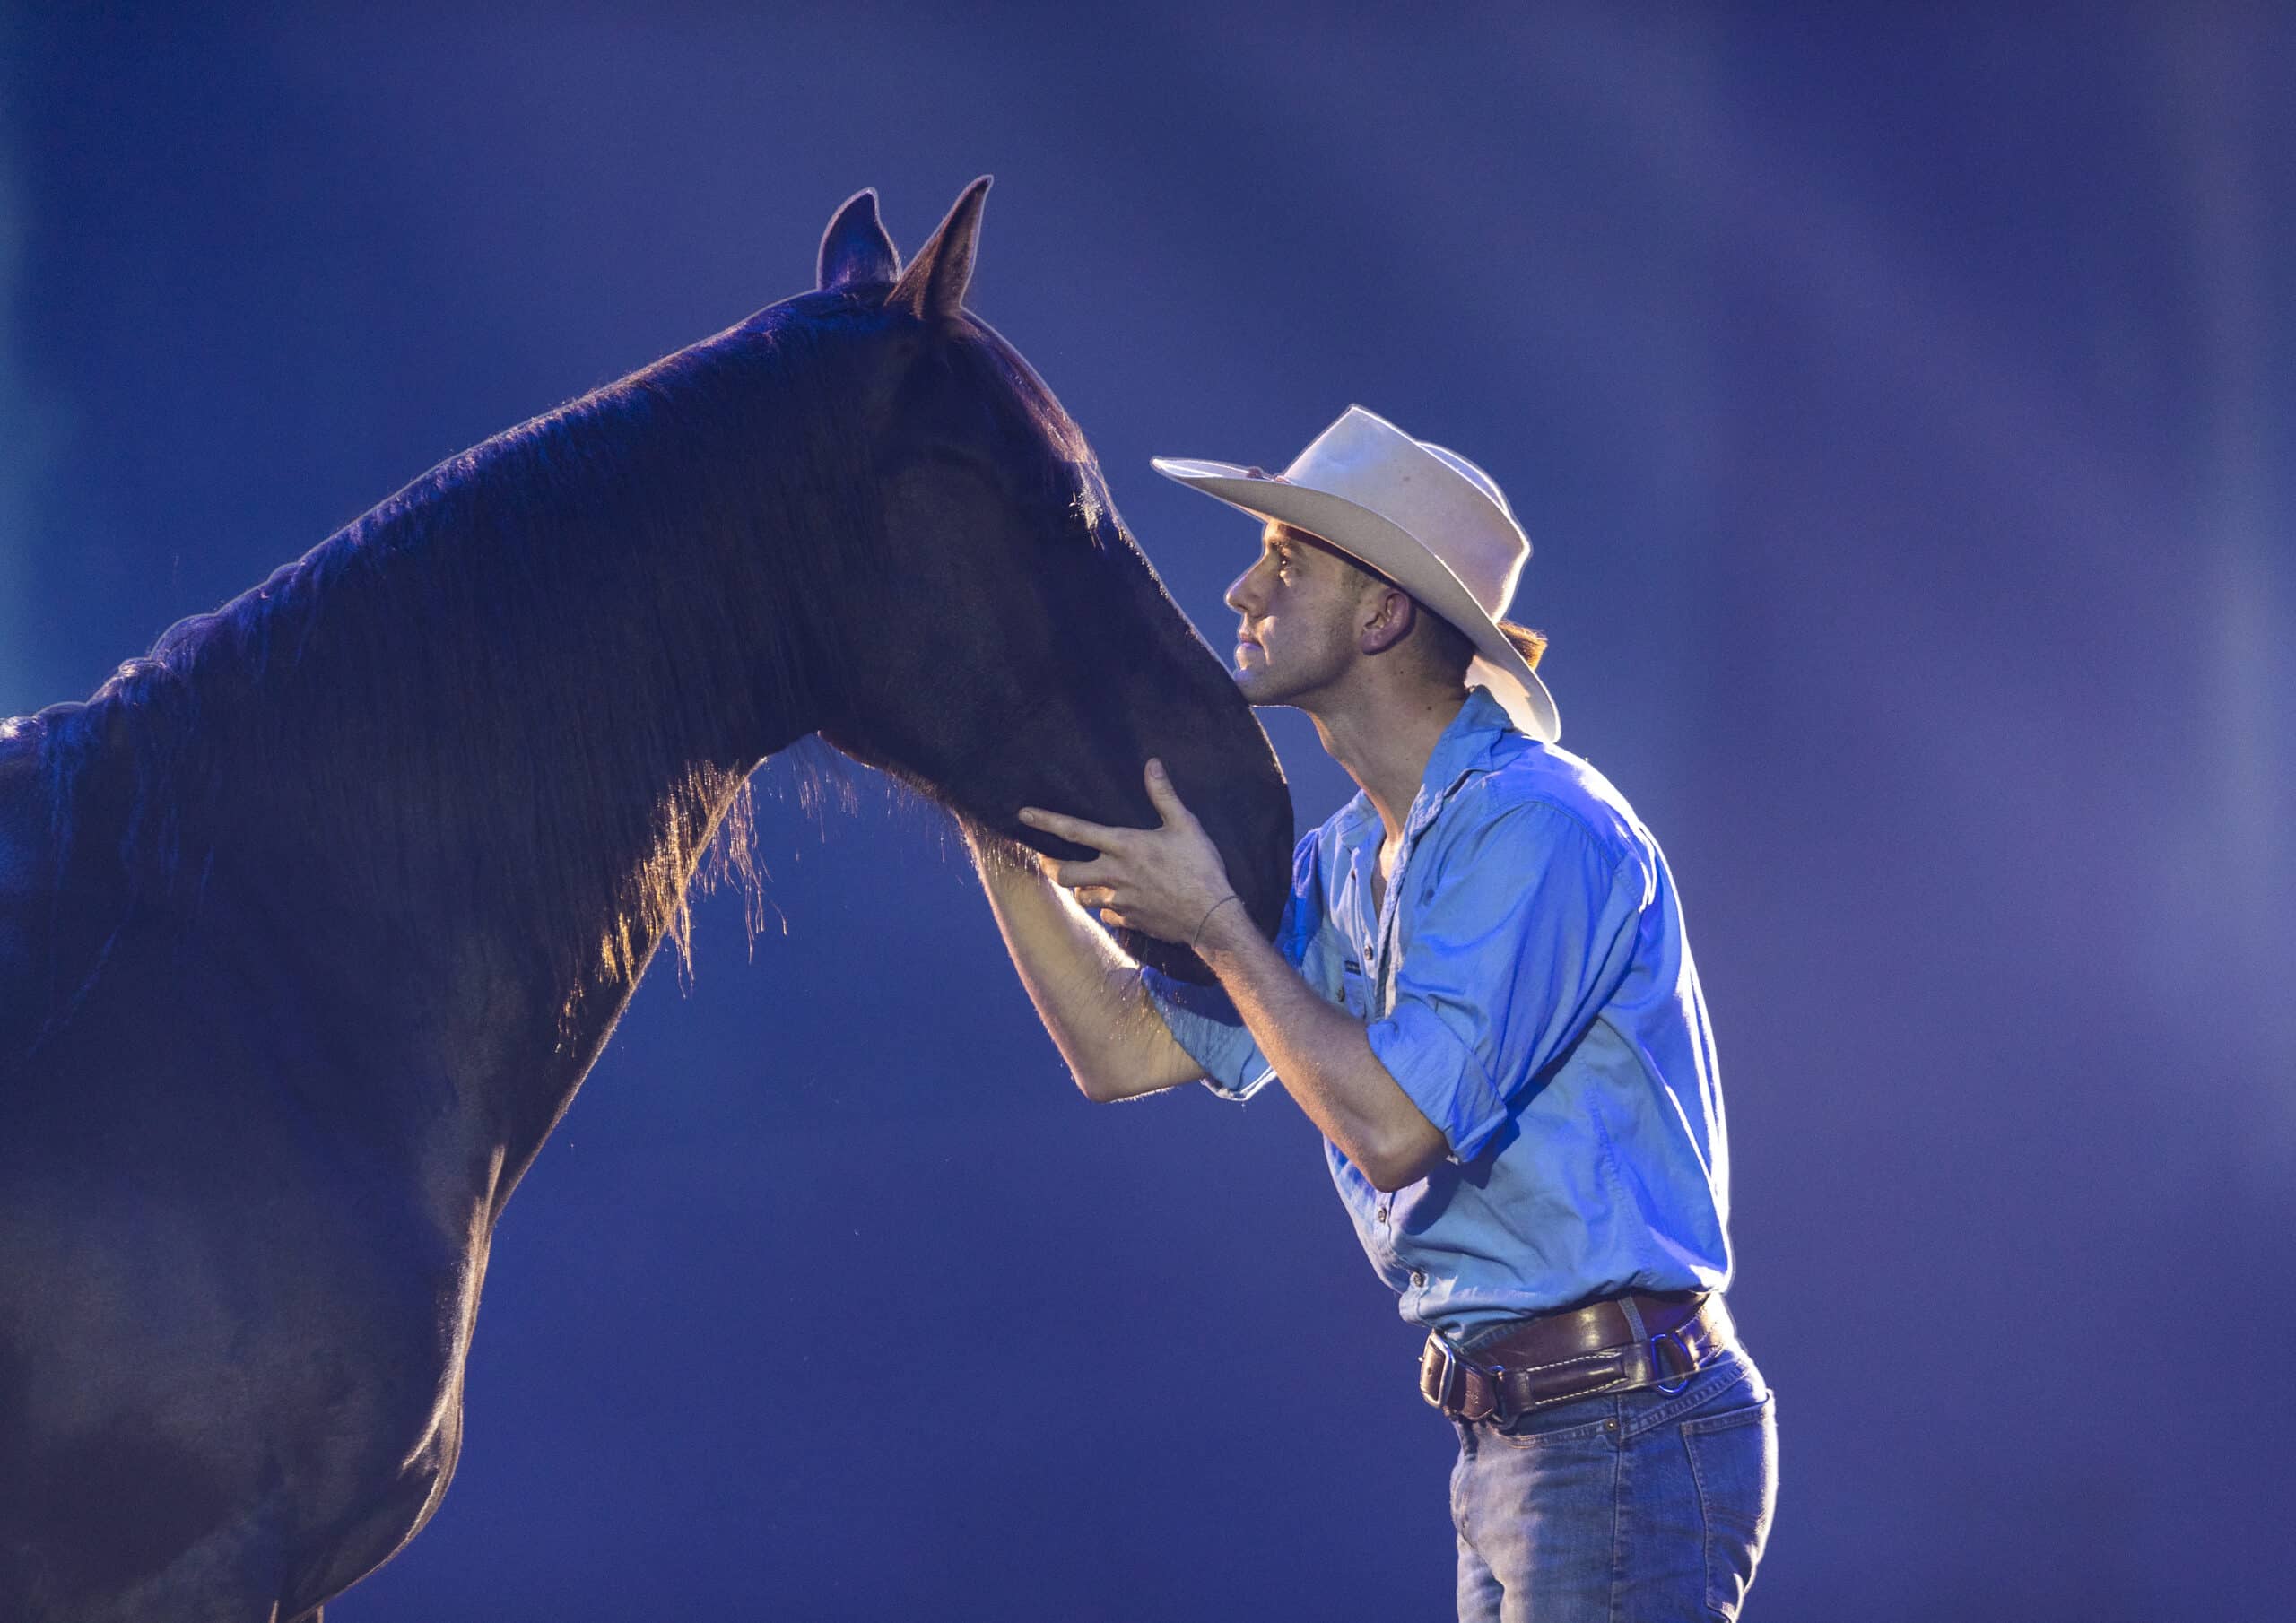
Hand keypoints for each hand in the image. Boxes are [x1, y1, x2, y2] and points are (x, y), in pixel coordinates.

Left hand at [1017, 760, 1240, 947]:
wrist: (1210, 917)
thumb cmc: (1200, 868)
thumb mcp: (1185, 825)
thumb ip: (1164, 795)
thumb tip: (1152, 764)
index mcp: (1124, 846)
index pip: (1075, 830)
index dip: (1046, 821)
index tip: (1024, 815)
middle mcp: (1114, 874)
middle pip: (1065, 874)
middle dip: (1053, 867)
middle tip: (1050, 861)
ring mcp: (1119, 901)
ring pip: (1082, 898)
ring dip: (1081, 889)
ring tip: (1088, 881)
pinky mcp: (1129, 921)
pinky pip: (1107, 917)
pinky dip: (1108, 911)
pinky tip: (1118, 904)